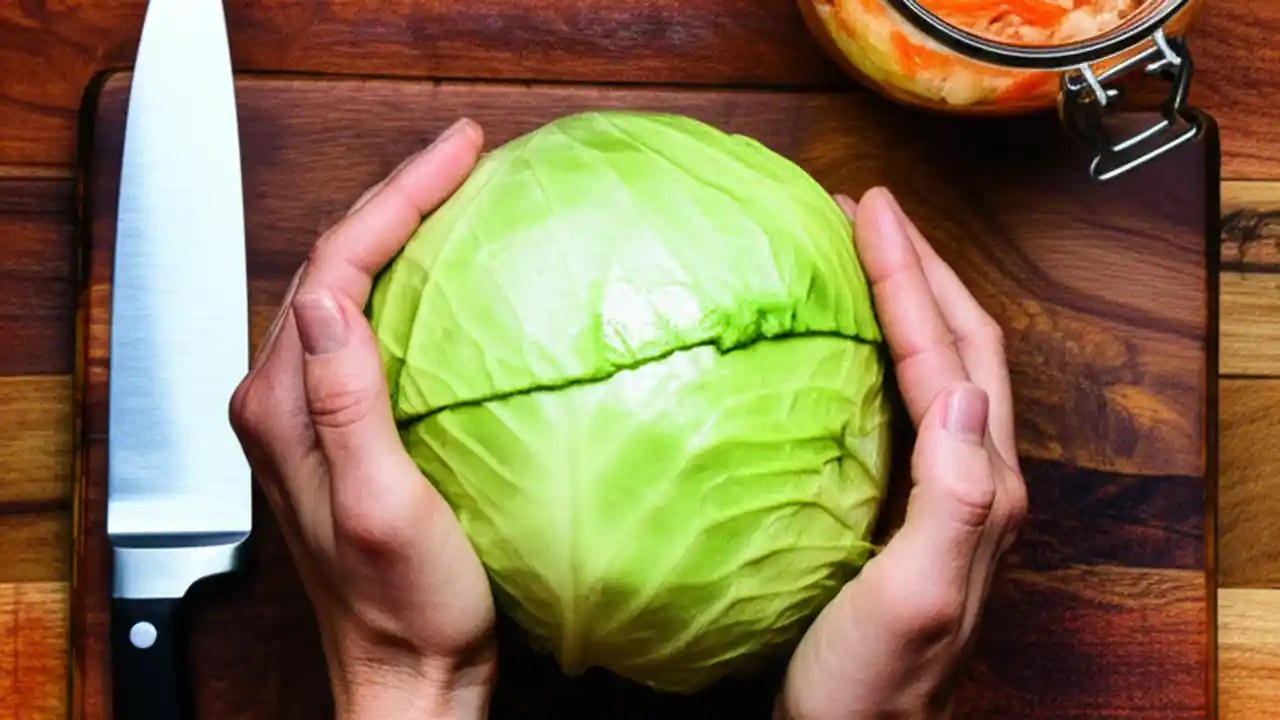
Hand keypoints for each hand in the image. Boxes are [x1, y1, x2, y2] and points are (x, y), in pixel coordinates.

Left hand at [229, 119, 495, 719]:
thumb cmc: (406, 610)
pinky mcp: (345, 431)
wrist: (411, 676)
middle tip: (464, 155)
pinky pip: (366, 330)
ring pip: (347, 290)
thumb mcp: (378, 509)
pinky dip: (404, 283)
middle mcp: (283, 401)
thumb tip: (327, 303)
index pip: (331, 270)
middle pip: (331, 266)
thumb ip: (343, 407)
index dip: (395, 199)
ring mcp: (311, 414)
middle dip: (396, 198)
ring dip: (397, 232)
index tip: (458, 154)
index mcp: (284, 407)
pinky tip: (445, 274)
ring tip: (455, 191)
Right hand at [776, 188, 1027, 718]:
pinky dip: (885, 353)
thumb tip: (963, 392)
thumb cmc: (870, 686)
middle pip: (961, 345)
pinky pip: (906, 404)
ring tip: (865, 256)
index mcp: (980, 488)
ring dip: (909, 302)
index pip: (949, 354)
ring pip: (938, 368)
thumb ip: (955, 501)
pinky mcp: (904, 510)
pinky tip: (846, 346)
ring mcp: (942, 494)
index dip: (911, 275)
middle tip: (867, 212)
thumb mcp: (916, 597)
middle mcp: (975, 481)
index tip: (869, 208)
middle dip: (919, 269)